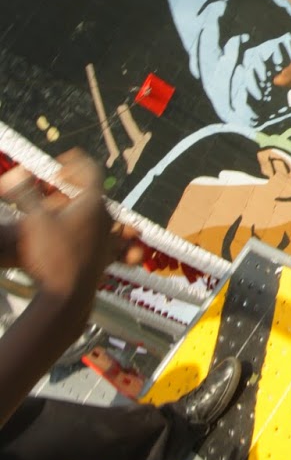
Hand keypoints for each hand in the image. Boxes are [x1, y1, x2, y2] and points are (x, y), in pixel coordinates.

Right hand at [0, 152, 113, 298]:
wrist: (67, 296)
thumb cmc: (51, 256)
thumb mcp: (33, 220)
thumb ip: (25, 193)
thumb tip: (14, 172)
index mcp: (93, 203)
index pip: (90, 171)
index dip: (75, 163)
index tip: (59, 165)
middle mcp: (105, 217)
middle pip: (94, 192)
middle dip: (75, 185)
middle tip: (57, 185)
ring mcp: (107, 237)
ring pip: (97, 213)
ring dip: (79, 207)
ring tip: (60, 210)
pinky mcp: (104, 255)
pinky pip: (98, 233)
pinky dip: (84, 227)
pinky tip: (65, 234)